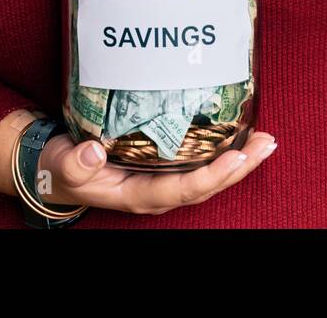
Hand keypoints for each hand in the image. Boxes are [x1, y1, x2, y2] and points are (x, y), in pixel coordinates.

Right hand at [34, 130, 277, 215]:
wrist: (59, 171)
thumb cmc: (64, 168)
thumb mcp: (65, 165)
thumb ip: (78, 162)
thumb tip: (95, 149)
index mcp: (139, 194)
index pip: (183, 189)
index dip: (212, 175)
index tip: (237, 157)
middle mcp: (158, 191)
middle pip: (208, 184)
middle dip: (240, 166)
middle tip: (267, 143)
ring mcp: (163, 179)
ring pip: (209, 174)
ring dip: (239, 158)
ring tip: (266, 139)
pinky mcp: (164, 165)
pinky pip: (200, 162)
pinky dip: (223, 148)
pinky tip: (241, 132)